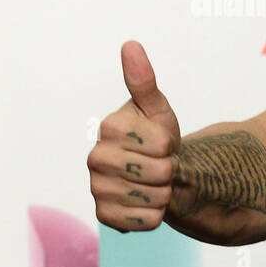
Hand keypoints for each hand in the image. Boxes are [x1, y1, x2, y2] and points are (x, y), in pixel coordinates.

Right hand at [87, 41, 181, 232]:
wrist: (154, 172)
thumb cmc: (156, 136)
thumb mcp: (156, 108)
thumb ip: (143, 80)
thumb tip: (130, 45)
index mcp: (108, 128)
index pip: (162, 144)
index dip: (170, 145)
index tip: (160, 143)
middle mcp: (95, 159)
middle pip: (159, 173)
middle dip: (169, 170)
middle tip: (158, 164)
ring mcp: (97, 189)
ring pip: (155, 198)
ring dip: (164, 193)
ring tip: (153, 182)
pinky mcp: (105, 217)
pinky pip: (147, 221)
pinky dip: (155, 214)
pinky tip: (145, 201)